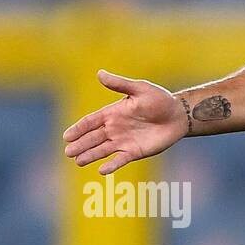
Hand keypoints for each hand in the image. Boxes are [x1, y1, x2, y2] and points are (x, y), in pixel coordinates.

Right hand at [62, 69, 187, 173]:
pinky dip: (112, 165)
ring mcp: (124, 141)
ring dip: (90, 155)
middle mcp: (115, 128)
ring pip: (103, 150)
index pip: (90, 122)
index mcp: (112, 113)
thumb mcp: (139, 89)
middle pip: (93, 138)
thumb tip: (99, 73)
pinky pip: (121, 159)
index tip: (66, 136)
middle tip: (67, 152)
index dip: (78, 129)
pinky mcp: (135, 151)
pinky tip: (102, 171)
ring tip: (78, 161)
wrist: (178, 115)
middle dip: (80, 144)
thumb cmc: (159, 99)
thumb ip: (120, 84)